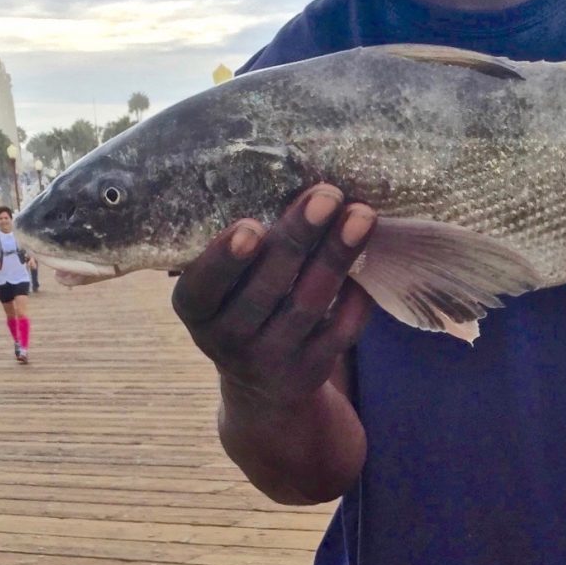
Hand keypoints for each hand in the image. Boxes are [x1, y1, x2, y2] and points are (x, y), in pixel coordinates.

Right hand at [171, 184, 376, 411]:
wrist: (262, 385)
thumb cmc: (240, 307)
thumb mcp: (222, 288)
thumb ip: (242, 248)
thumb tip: (287, 179)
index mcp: (196, 310)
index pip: (202, 288)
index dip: (225, 259)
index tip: (251, 226)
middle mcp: (227, 340)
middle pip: (264, 289)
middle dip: (298, 239)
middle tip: (326, 196)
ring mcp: (271, 361)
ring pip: (307, 305)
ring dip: (337, 256)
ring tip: (361, 215)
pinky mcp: (310, 372)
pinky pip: (340, 331)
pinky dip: (355, 295)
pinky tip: (369, 259)